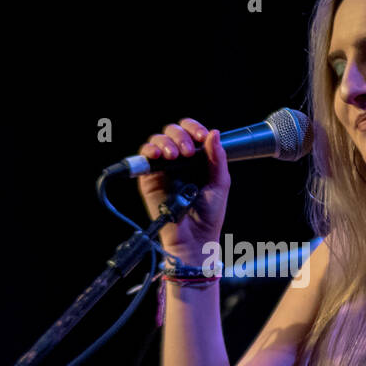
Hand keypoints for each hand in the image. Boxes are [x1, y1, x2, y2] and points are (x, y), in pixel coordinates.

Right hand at [134, 118, 230, 262]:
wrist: (196, 236)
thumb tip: (214, 133)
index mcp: (197, 158)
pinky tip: (157, 155)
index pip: (191, 133)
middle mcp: (179, 161)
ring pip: (157, 140)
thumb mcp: (220, 182)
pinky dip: (149, 150)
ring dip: (165, 142)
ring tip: (173, 156)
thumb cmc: (210, 214)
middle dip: (180, 136)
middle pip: (173, 132)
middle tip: (187, 153)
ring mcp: (163, 168)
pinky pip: (144, 157)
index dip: (194, 129)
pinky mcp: (149, 179)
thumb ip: (217, 158)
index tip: (201, 136)